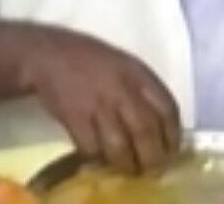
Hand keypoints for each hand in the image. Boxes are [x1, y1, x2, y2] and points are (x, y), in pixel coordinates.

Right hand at [23, 28, 181, 173]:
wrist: (49, 54)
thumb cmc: (91, 60)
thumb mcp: (126, 65)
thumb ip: (144, 91)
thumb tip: (163, 127)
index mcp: (138, 74)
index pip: (167, 109)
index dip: (174, 135)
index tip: (173, 150)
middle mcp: (121, 89)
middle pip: (146, 132)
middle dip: (153, 157)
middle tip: (153, 169)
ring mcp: (97, 103)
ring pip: (119, 145)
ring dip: (127, 164)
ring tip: (129, 169)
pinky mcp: (74, 117)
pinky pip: (91, 148)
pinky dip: (98, 158)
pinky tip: (101, 157)